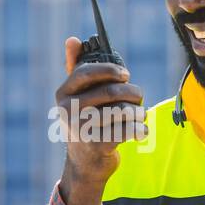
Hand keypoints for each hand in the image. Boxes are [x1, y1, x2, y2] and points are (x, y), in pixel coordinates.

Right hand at [56, 37, 145, 204]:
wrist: (85, 165)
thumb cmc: (86, 123)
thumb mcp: (77, 97)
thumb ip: (76, 68)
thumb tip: (72, 39)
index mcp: (63, 94)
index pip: (86, 73)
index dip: (109, 70)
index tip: (125, 74)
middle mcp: (68, 111)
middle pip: (109, 92)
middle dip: (132, 92)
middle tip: (139, 96)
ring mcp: (81, 129)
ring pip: (121, 112)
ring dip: (138, 112)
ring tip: (141, 114)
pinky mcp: (96, 146)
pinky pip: (126, 130)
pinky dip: (139, 130)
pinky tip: (141, 131)